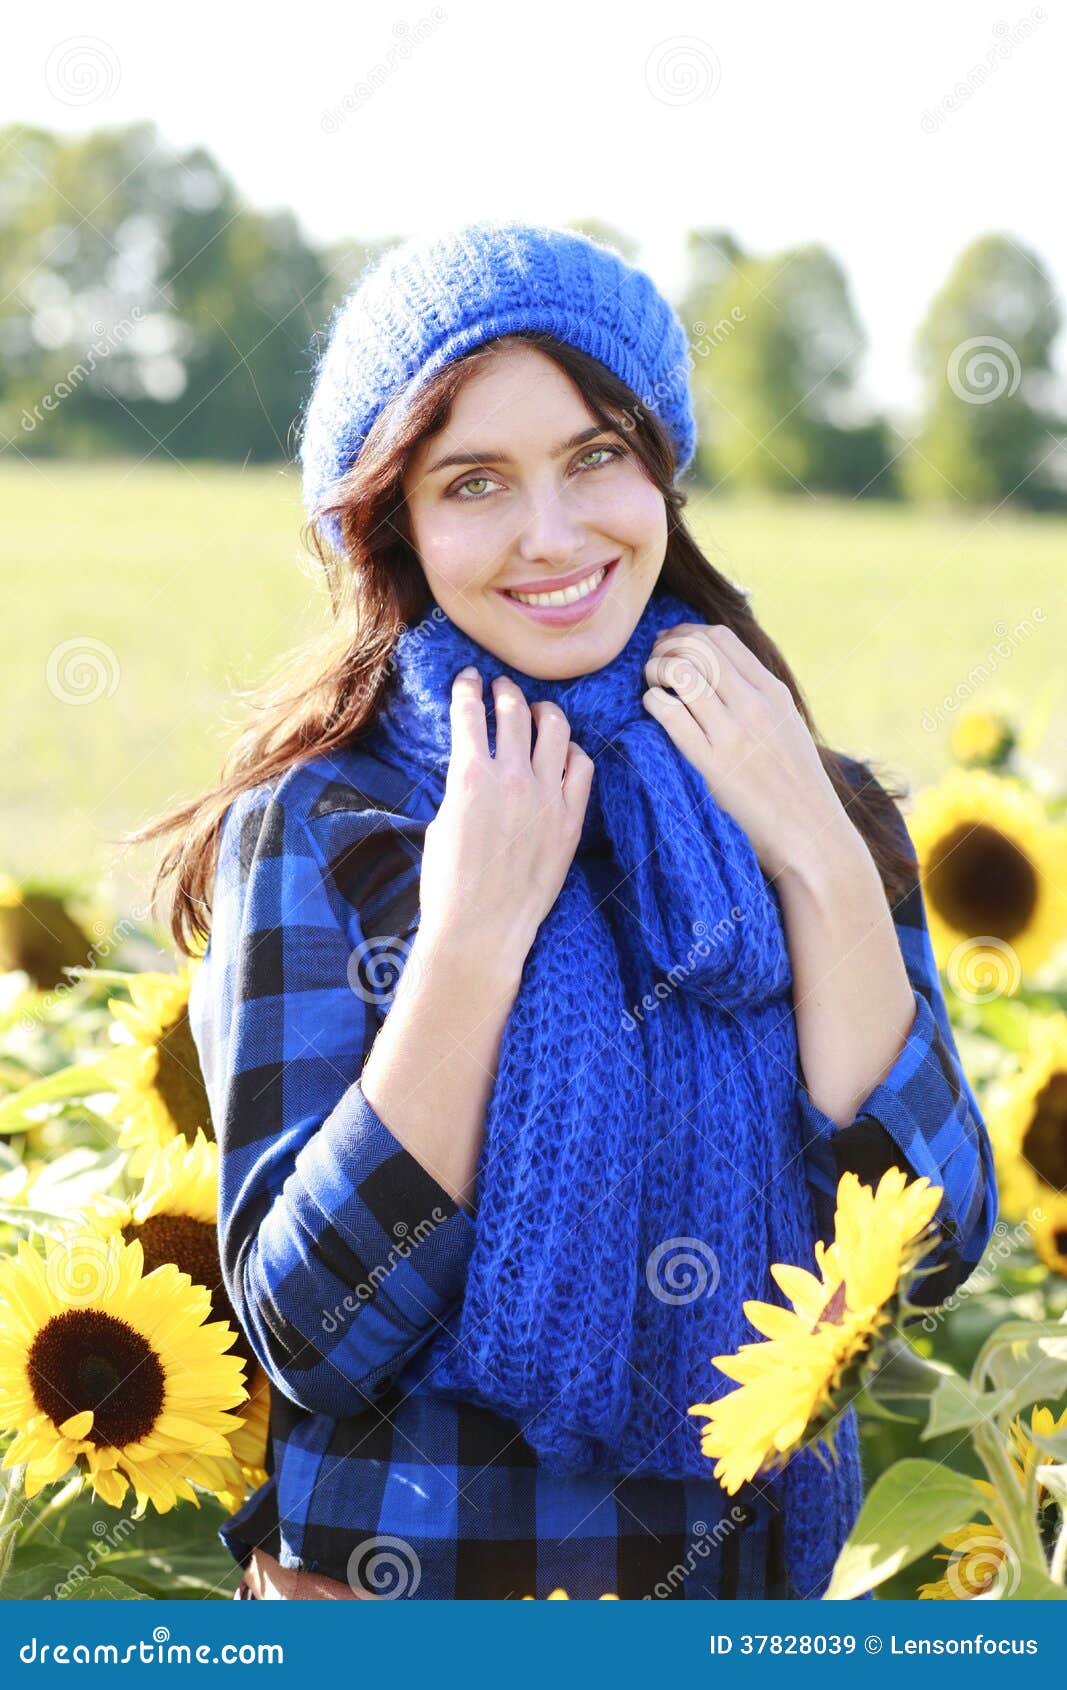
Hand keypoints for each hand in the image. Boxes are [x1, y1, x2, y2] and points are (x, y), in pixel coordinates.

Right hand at [416, 669, 594, 974]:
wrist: (481, 931)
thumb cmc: (449, 884)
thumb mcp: (441, 821)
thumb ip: (462, 786)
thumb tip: (475, 767)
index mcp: (469, 774)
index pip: (470, 710)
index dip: (467, 686)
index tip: (468, 678)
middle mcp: (512, 777)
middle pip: (515, 709)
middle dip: (505, 690)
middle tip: (501, 686)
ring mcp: (547, 796)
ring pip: (556, 728)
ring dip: (544, 711)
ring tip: (537, 710)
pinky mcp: (571, 819)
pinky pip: (582, 766)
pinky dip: (572, 752)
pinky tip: (564, 753)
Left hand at [641, 623, 849, 881]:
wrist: (812, 836)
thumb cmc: (795, 786)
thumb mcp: (786, 727)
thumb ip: (759, 697)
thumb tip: (720, 669)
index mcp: (773, 693)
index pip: (720, 638)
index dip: (685, 634)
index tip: (670, 645)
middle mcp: (755, 705)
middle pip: (697, 647)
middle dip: (665, 648)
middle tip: (653, 666)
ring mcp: (734, 733)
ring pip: (681, 672)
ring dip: (655, 671)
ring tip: (652, 686)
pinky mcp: (713, 763)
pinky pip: (670, 714)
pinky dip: (653, 702)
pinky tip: (652, 711)